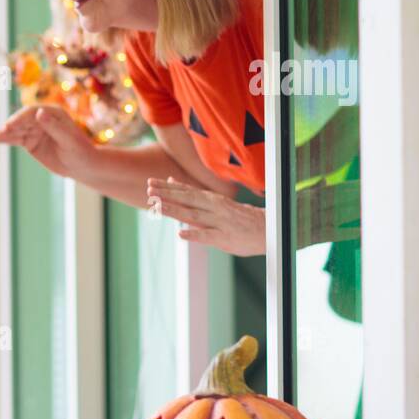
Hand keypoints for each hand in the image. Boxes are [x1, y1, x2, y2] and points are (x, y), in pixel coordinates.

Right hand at [0, 105, 93, 178]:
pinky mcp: (31, 142)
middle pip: (23, 120)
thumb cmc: (81, 151)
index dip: (21, 118)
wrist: (83, 166)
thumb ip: (54, 127)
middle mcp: (42, 119)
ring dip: (6, 133)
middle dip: (12, 126)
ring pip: (18, 130)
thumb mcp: (69, 140)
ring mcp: (35, 130)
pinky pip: (17, 140)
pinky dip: (7, 140)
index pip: (33, 112)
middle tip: (2, 132)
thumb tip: (38, 113)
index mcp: (53, 113)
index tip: (11, 125)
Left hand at [146, 177, 265, 255]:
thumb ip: (192, 194)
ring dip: (175, 210)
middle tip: (149, 191)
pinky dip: (195, 235)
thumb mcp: (215, 203)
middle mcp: (214, 207)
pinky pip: (208, 236)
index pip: (186, 191)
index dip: (168, 188)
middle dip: (167, 195)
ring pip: (194, 215)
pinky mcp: (225, 238)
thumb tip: (170, 181)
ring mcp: (219, 222)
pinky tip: (181, 235)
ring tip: (158, 207)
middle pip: (187, 200)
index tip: (151, 183)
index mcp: (211, 200)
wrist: (269, 229)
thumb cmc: (238, 217)